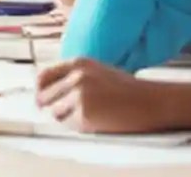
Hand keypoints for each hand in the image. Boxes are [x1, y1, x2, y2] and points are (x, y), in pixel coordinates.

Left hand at [35, 58, 168, 133]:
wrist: (150, 101)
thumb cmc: (126, 89)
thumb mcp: (97, 72)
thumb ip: (73, 77)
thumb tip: (46, 91)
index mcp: (78, 63)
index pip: (43, 76)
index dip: (40, 90)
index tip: (42, 99)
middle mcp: (76, 76)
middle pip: (44, 96)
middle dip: (51, 106)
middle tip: (67, 112)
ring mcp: (79, 95)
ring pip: (56, 113)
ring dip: (67, 117)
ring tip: (91, 113)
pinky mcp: (85, 114)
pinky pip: (70, 125)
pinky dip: (79, 126)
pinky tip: (98, 120)